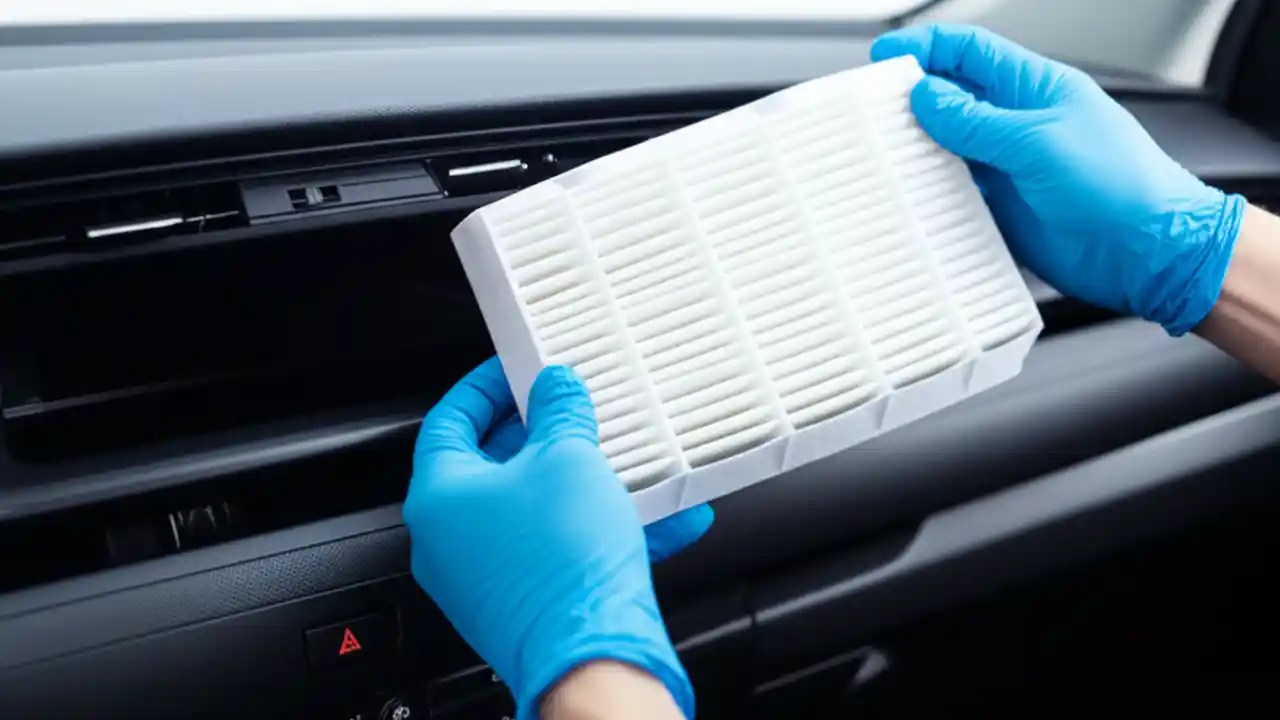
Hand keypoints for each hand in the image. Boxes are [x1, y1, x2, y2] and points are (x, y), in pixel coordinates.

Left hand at [404, 358, 697, 717]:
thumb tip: (556, 388)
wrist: (590, 656)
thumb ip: (561, 412)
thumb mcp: (569, 459)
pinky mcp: (524, 603)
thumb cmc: (561, 567)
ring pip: (535, 510)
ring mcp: (486, 577)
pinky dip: (603, 529)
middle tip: (574, 409)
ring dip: (582, 482)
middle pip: (493, 466)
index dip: (485, 387)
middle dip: (544, 434)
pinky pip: (562, 550)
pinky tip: (664, 517)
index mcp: (440, 497)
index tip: (516, 369)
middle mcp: (451, 541)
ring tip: (625, 461)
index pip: (449, 420)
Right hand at [871, 23, 1246, 335]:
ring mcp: (1008, 168)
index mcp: (1035, 89)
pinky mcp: (1002, 210)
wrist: (1147, 252)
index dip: (927, 48)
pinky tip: (913, 197)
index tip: (886, 55)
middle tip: (874, 110)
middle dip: (911, 100)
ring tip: (886, 154)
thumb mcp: (1038, 141)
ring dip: (918, 150)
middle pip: (952, 99)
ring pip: (947, 149)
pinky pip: (954, 196)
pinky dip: (931, 196)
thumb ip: (976, 121)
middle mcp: (1018, 125)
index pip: (971, 52)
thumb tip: (927, 97)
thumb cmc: (1121, 185)